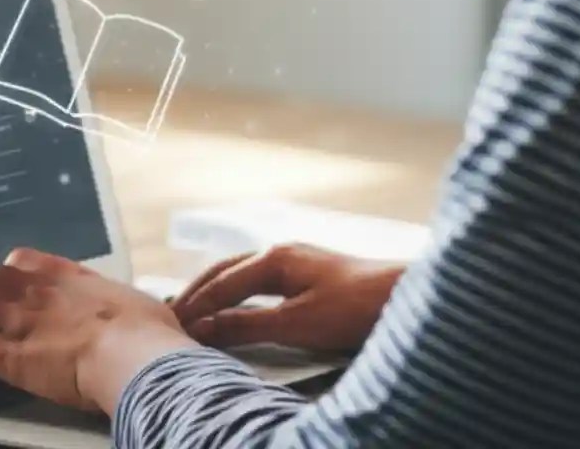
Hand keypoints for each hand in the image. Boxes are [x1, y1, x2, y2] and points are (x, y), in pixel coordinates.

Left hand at [0, 249, 196, 413]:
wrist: (133, 353)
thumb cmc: (147, 330)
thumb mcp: (139, 306)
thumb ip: (122, 309)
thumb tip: (138, 320)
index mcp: (69, 278)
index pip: (24, 261)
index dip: (15, 273)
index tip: (17, 284)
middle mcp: (37, 292)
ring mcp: (19, 322)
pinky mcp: (7, 356)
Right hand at [171, 244, 404, 351]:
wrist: (406, 297)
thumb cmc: (355, 307)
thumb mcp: (295, 322)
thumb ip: (246, 324)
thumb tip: (204, 327)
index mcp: (275, 258)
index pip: (222, 283)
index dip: (196, 306)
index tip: (174, 326)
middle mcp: (283, 253)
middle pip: (227, 270)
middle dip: (199, 291)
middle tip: (174, 313)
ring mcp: (300, 261)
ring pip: (246, 273)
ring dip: (219, 290)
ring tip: (199, 308)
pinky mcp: (314, 275)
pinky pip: (264, 281)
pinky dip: (242, 293)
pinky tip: (242, 303)